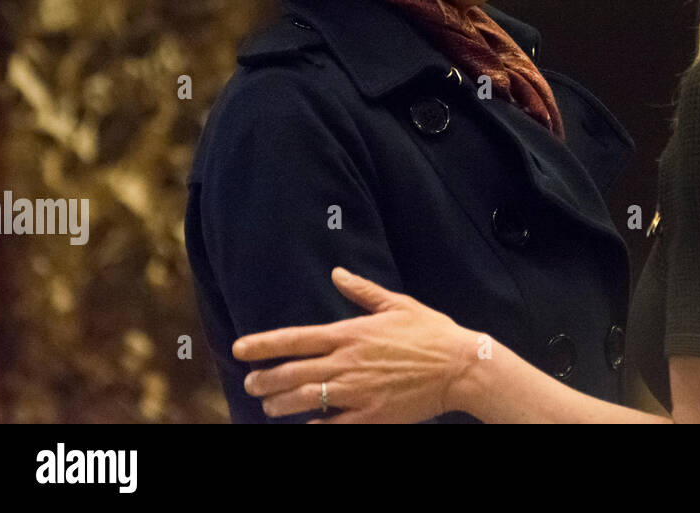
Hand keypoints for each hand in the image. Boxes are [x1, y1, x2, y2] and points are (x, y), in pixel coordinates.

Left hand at [233, 267, 474, 422]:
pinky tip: (306, 426)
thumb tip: (337, 274)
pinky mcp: (370, 415)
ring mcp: (357, 391)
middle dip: (264, 380)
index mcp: (351, 333)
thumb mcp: (398, 304)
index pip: (296, 338)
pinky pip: (331, 425)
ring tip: (269, 407)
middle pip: (291, 373)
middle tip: (250, 384)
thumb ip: (363, 291)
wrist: (460, 366)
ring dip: (280, 405)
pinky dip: (314, 426)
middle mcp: (347, 362)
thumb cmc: (431, 332)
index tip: (240, 349)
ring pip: (304, 400)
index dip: (263, 344)